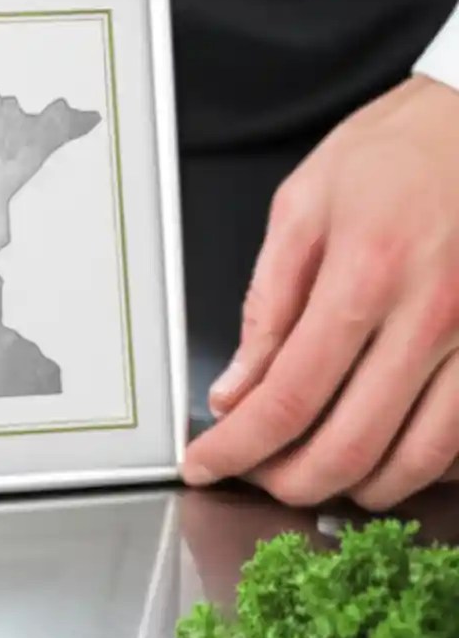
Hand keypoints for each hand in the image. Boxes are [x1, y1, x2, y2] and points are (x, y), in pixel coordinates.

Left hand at [181, 74, 458, 510]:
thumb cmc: (398, 150)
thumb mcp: (304, 207)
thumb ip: (267, 305)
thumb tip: (235, 388)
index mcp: (365, 276)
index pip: (286, 399)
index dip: (237, 450)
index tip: (205, 464)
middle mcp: (431, 317)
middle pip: (351, 448)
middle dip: (288, 482)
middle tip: (255, 475)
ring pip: (419, 461)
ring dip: (357, 488)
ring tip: (312, 470)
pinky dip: (419, 466)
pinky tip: (382, 452)